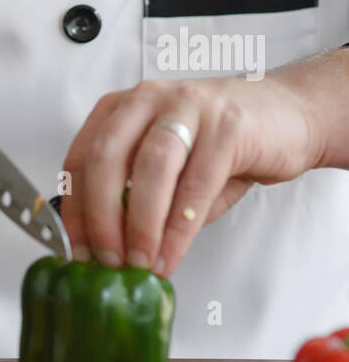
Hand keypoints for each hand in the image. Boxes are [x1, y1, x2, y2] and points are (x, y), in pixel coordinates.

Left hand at [58, 71, 320, 276]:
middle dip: (101, 215)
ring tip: (140, 263)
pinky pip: (196, 183)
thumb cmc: (220, 144)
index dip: (74, 208)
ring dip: (141, 223)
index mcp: (122, 108)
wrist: (286, 115)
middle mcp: (147, 98)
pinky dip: (179, 227)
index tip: (78, 250)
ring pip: (150, 167)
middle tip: (107, 260)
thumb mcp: (170, 167)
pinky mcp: (227, 126)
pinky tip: (172, 254)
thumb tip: (110, 251)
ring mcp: (187, 106)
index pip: (80, 156)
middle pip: (107, 156)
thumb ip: (139, 198)